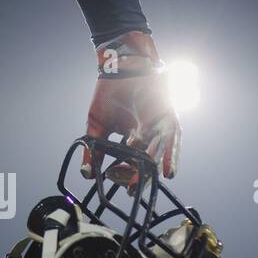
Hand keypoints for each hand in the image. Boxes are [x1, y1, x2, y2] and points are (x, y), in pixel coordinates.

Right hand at [81, 32, 179, 186]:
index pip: (129, 163)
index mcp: (132, 140)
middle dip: (138, 178)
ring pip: (158, 154)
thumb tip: (85, 174)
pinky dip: (170, 155)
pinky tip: (168, 171)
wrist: (120, 66)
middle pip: (145, 162)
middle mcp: (147, 136)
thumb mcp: (96, 126)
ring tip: (145, 185)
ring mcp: (158, 127)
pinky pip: (172, 139)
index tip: (113, 181)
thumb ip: (93, 150)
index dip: (123, 174)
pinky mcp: (168, 117)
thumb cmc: (109, 93)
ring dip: (154, 170)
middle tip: (131, 191)